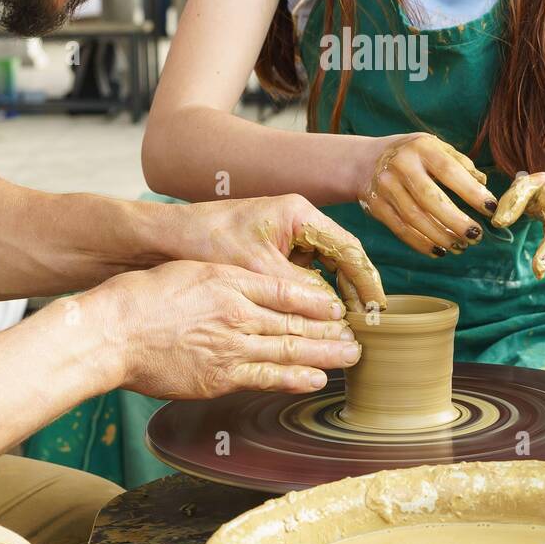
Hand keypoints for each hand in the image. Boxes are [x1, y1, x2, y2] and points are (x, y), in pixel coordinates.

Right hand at [95, 260, 363, 398]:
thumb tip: (254, 289)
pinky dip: (295, 377)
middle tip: (360, 335)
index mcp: (232, 282)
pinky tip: (316, 378)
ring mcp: (230, 346)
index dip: (319, 300)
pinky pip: (266, 377)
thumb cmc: (145, 298)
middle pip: (297, 321)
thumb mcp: (194, 272)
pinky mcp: (218, 377)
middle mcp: (237, 312)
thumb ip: (229, 280)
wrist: (112, 331)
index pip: (289, 290)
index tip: (339, 307)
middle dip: (333, 330)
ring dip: (325, 354)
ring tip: (351, 357)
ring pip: (289, 348)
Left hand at [160, 194, 384, 314]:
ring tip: (346, 328)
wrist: (166, 238)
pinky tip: (316, 321)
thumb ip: (297, 288)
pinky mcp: (272, 253)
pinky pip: (302, 276)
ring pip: (323, 269)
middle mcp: (297, 222)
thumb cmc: (206, 241)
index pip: (348, 248)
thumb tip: (334, 313)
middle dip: (354, 290)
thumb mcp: (256, 269)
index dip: (366, 279)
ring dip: (334, 297)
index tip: (378, 307)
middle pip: (340, 258)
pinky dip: (311, 297)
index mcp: (299, 215)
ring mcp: (285, 237)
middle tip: (367, 323)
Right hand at [357, 132, 494, 257]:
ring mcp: (385, 187)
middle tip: (476, 235)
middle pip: (430, 199)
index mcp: (421, 147)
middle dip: (457, 221)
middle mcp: (401, 166)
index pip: (449, 171)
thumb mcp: (433, 147)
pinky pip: (401, 229)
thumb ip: (460, 163)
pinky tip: (439, 250)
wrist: (364, 162)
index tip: (491, 208)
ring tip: (461, 246)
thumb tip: (483, 184)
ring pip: (415, 219)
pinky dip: (422, 244)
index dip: (471, 191)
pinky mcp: (376, 206)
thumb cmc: (410, 155)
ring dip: (442, 236)